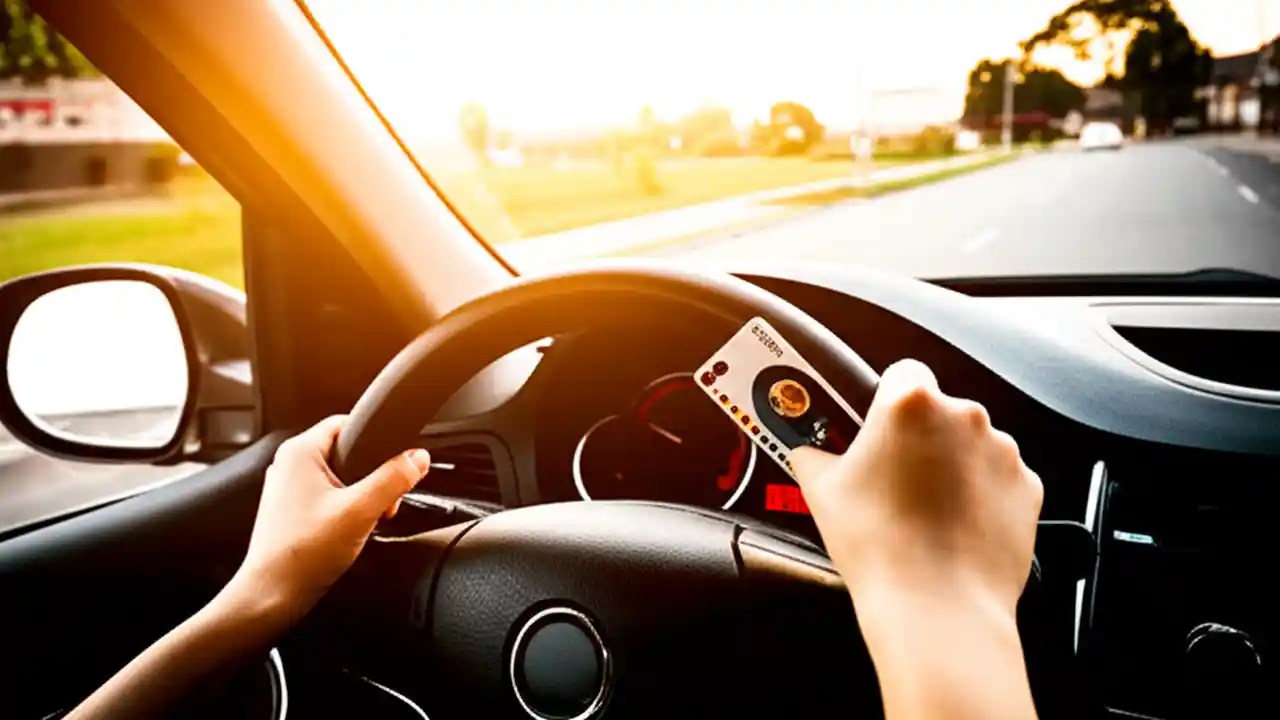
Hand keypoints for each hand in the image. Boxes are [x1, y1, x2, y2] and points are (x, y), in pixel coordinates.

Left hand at [224, 416, 429, 619]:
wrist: (273, 594)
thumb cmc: (303, 554)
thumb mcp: (361, 511)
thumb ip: (394, 480)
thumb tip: (418, 458)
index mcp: (300, 452)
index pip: (348, 422)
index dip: (377, 441)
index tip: (395, 464)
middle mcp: (288, 464)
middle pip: (348, 451)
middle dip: (373, 476)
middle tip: (382, 502)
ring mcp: (287, 488)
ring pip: (340, 476)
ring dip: (361, 495)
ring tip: (364, 520)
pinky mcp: (290, 510)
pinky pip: (328, 496)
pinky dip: (345, 509)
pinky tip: (350, 530)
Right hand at [792, 359, 1041, 624]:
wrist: (937, 605)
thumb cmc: (880, 545)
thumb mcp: (822, 490)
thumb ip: (814, 455)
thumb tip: (808, 452)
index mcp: (909, 403)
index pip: (902, 372)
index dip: (887, 397)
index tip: (878, 424)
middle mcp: (963, 416)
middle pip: (938, 411)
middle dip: (920, 438)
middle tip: (894, 479)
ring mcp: (1002, 451)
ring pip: (971, 445)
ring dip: (952, 466)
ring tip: (926, 510)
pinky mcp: (1028, 487)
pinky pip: (999, 479)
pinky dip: (982, 495)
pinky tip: (955, 526)